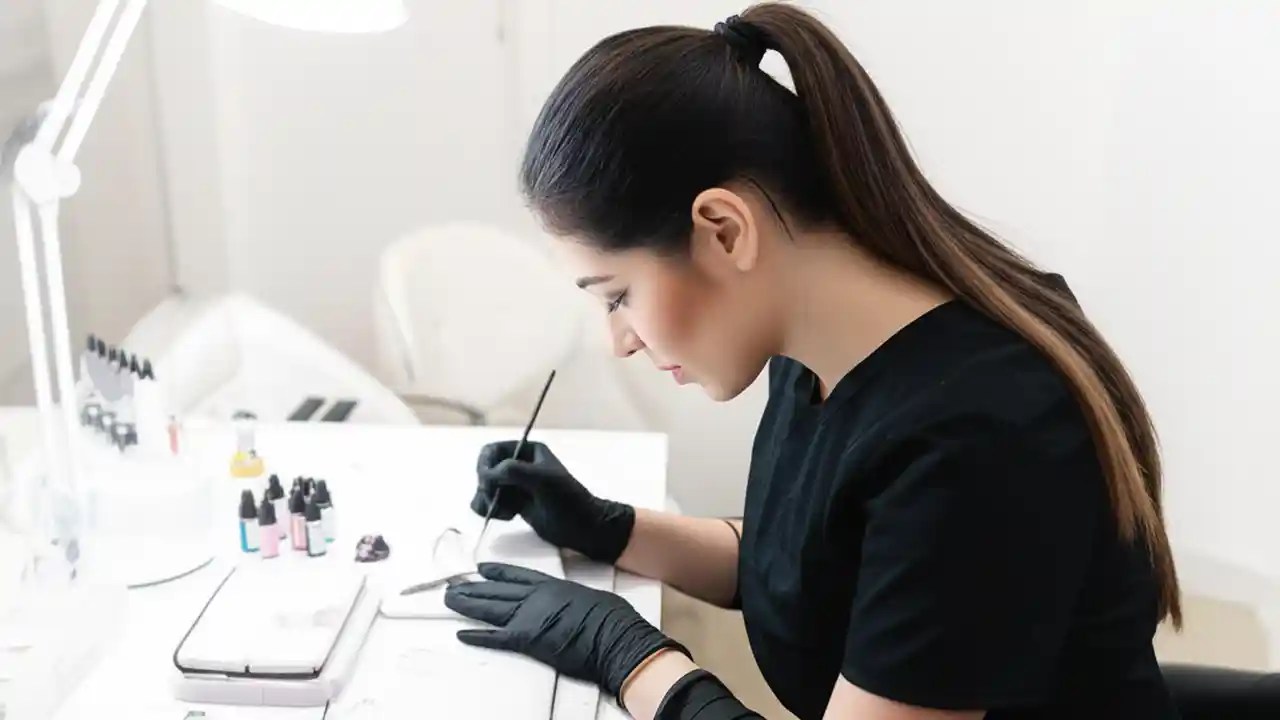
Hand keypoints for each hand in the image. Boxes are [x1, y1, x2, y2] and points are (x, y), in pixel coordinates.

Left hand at [444, 562, 689, 699]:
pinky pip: (496, 638)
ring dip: (467, 605)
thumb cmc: (611, 618)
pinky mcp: (527, 640)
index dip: (497, 573)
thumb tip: (574, 604)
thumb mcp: (590, 598)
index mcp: (553, 586)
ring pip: (490, 609)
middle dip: (473, 589)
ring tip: (450, 600)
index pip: (517, 576)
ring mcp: (530, 617)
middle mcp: (537, 598)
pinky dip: (477, 636)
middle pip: (497, 591)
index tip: (481, 569)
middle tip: (454, 586)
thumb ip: (573, 599)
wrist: (614, 636)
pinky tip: (462, 634)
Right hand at [471, 441, 634, 562]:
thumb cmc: (566, 499)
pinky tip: (508, 516)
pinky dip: (490, 510)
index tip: (488, 482)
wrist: (582, 527)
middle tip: (497, 499)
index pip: (491, 450)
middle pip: (484, 470)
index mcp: (527, 451)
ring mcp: (514, 486)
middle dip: (487, 486)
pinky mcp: (513, 505)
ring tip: (505, 512)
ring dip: (486, 500)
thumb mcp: (542, 479)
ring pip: (484, 489)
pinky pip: (488, 504)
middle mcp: (518, 465)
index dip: (485, 465)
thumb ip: (512, 471)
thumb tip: (486, 475)